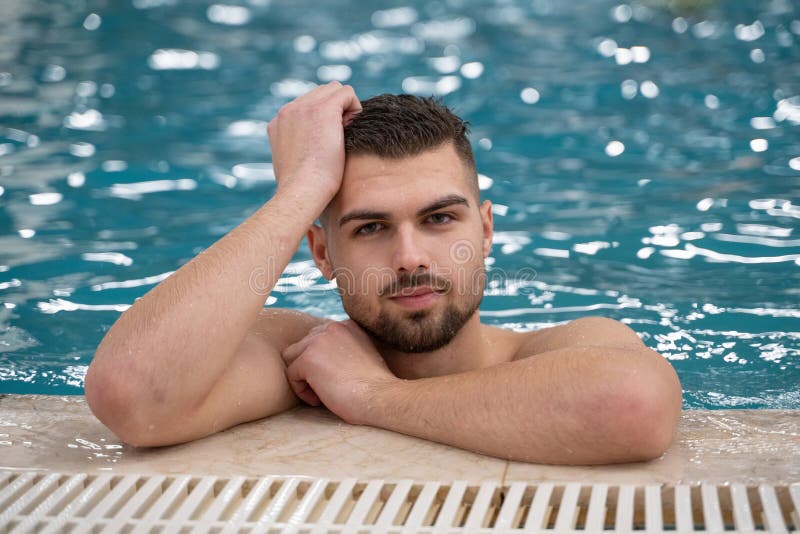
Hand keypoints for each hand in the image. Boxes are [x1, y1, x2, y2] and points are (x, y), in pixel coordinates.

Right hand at [266, 81, 361, 203]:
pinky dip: (354, 107)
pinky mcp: (322, 109)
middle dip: (335, 110)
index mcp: (279, 124)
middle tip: (342, 136)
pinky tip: (353, 127)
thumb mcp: (294, 168)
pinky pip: (346, 92)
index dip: (324, 119)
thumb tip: (309, 154)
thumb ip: (298, 151)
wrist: (302, 192)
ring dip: (345, 107)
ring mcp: (303, 108)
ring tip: (347, 132)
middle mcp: (288, 111)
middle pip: (321, 93)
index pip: (307, 106)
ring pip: (334, 89)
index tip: (329, 140)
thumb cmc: (302, 190)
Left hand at [281, 320, 398, 424]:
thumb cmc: (376, 386)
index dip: (322, 361)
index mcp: (346, 325)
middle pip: (302, 346)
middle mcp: (331, 327)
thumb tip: (321, 360)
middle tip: (329, 387)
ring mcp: (318, 341)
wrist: (382, 397)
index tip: (336, 378)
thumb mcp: (361, 356)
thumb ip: (342, 349)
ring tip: (323, 393)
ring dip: (303, 377)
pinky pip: (291, 375)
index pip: (318, 338)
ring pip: (292, 359)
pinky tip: (321, 399)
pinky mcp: (308, 358)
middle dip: (310, 368)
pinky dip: (302, 391)